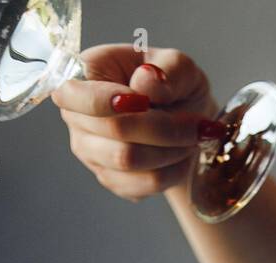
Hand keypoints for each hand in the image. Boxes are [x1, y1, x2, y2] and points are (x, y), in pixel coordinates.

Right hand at [52, 45, 219, 201]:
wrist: (187, 120)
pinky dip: (173, 171)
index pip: (76, 95)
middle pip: (115, 130)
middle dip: (166, 128)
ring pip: (129, 160)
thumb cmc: (174, 85)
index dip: (107, 101)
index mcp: (86, 75)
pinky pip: (143, 184)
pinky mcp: (110, 179)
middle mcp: (78, 116)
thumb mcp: (181, 65)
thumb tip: (146, 82)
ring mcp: (90, 152)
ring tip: (192, 138)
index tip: (144, 102)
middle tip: (198, 124)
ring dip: (172, 150)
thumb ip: (168, 68)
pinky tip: (181, 155)